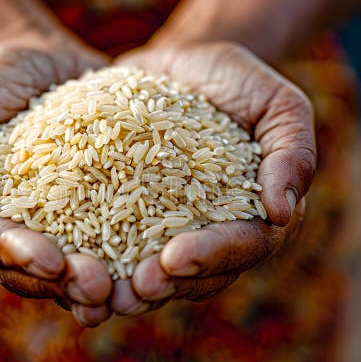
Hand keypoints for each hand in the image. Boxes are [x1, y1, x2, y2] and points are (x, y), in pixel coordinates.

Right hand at [0, 33, 113, 325]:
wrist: (42, 65)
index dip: (19, 256)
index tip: (51, 261)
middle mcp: (12, 236)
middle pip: (32, 274)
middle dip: (64, 284)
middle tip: (98, 288)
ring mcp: (54, 233)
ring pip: (70, 274)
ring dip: (96, 286)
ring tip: (126, 291)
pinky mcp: (93, 220)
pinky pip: (111, 246)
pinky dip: (129, 260)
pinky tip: (157, 262)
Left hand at [110, 41, 315, 314]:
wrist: (178, 66)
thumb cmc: (234, 80)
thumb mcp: (276, 100)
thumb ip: (292, 149)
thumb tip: (283, 211)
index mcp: (257, 216)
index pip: (244, 247)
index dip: (211, 257)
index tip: (174, 257)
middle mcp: (215, 234)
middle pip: (197, 275)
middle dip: (166, 285)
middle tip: (133, 289)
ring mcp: (170, 232)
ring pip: (156, 276)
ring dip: (128, 291)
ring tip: (100, 295)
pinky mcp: (129, 220)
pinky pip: (114, 251)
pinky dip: (96, 265)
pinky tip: (68, 271)